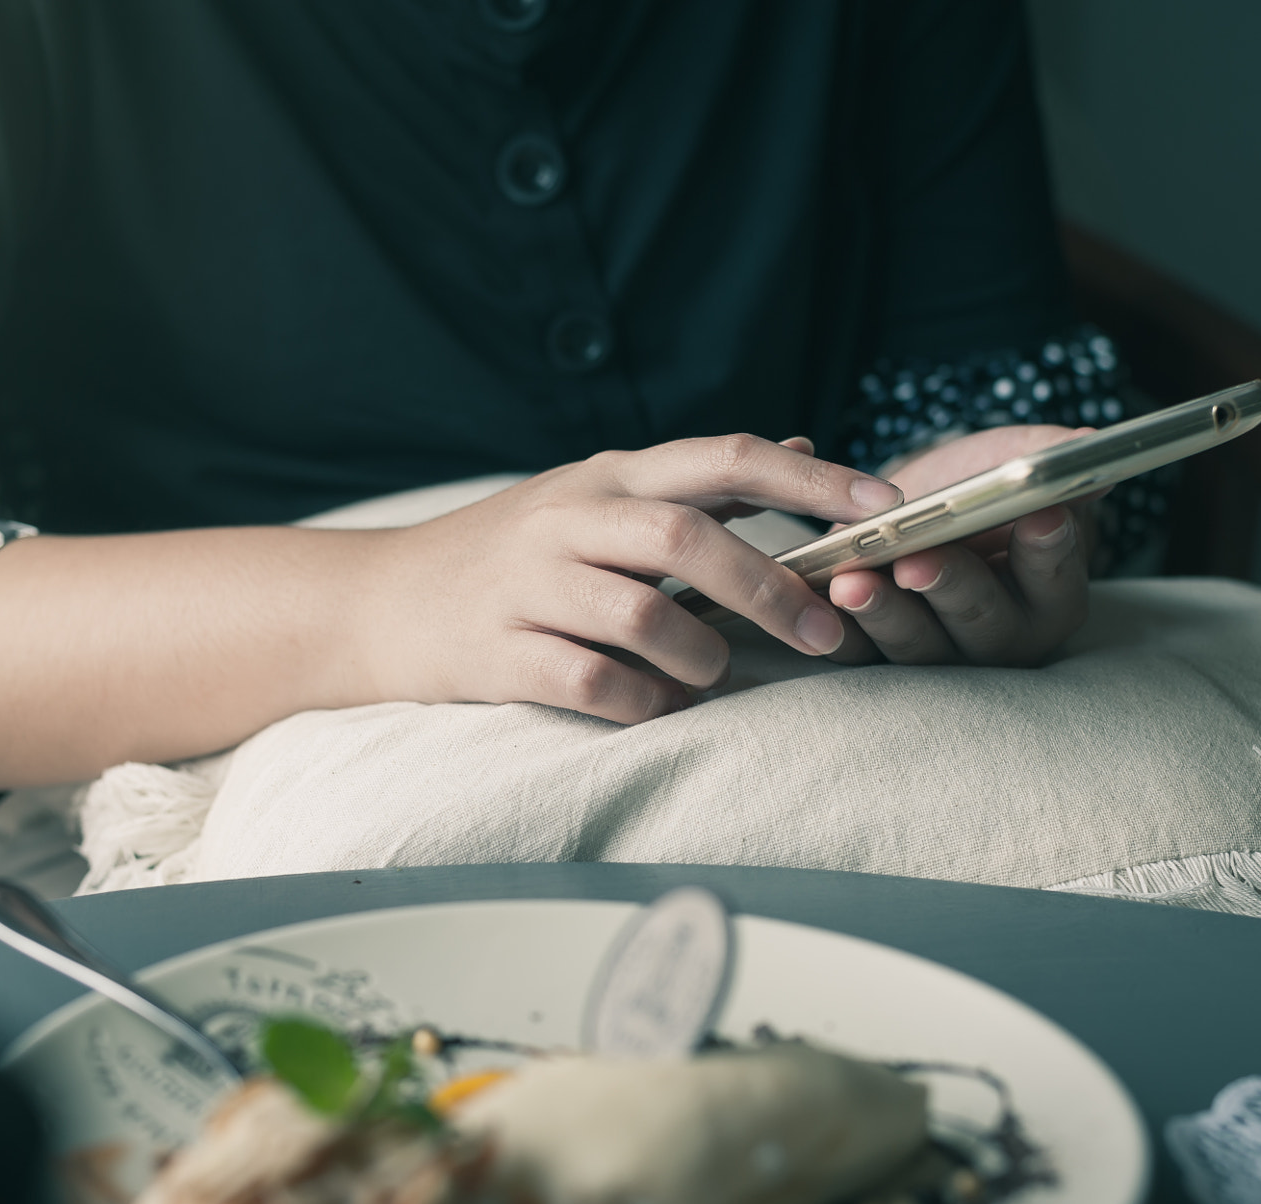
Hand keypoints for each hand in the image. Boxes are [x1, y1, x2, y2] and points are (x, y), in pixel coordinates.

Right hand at [354, 435, 902, 723]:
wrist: (376, 603)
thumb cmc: (508, 555)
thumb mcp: (594, 496)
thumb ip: (691, 480)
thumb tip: (794, 441)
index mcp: (608, 476)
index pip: (724, 456)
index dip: (811, 478)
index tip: (884, 506)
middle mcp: (569, 517)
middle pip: (688, 536)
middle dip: (770, 586)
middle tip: (825, 632)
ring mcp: (528, 584)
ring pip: (642, 615)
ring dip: (700, 656)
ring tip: (711, 674)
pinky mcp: (497, 652)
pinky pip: (590, 684)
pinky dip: (641, 702)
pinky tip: (655, 705)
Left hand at [825, 424, 1095, 666]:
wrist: (916, 512)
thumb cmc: (977, 489)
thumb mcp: (1011, 462)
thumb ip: (1047, 458)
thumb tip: (1088, 447)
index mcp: (1053, 595)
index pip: (1056, 575)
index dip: (1049, 549)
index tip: (1040, 516)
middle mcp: (1003, 637)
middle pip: (982, 620)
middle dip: (950, 587)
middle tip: (917, 560)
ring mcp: (942, 655)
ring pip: (917, 645)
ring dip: (883, 613)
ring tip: (851, 582)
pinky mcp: (883, 658)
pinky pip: (860, 655)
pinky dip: (836, 633)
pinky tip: (814, 606)